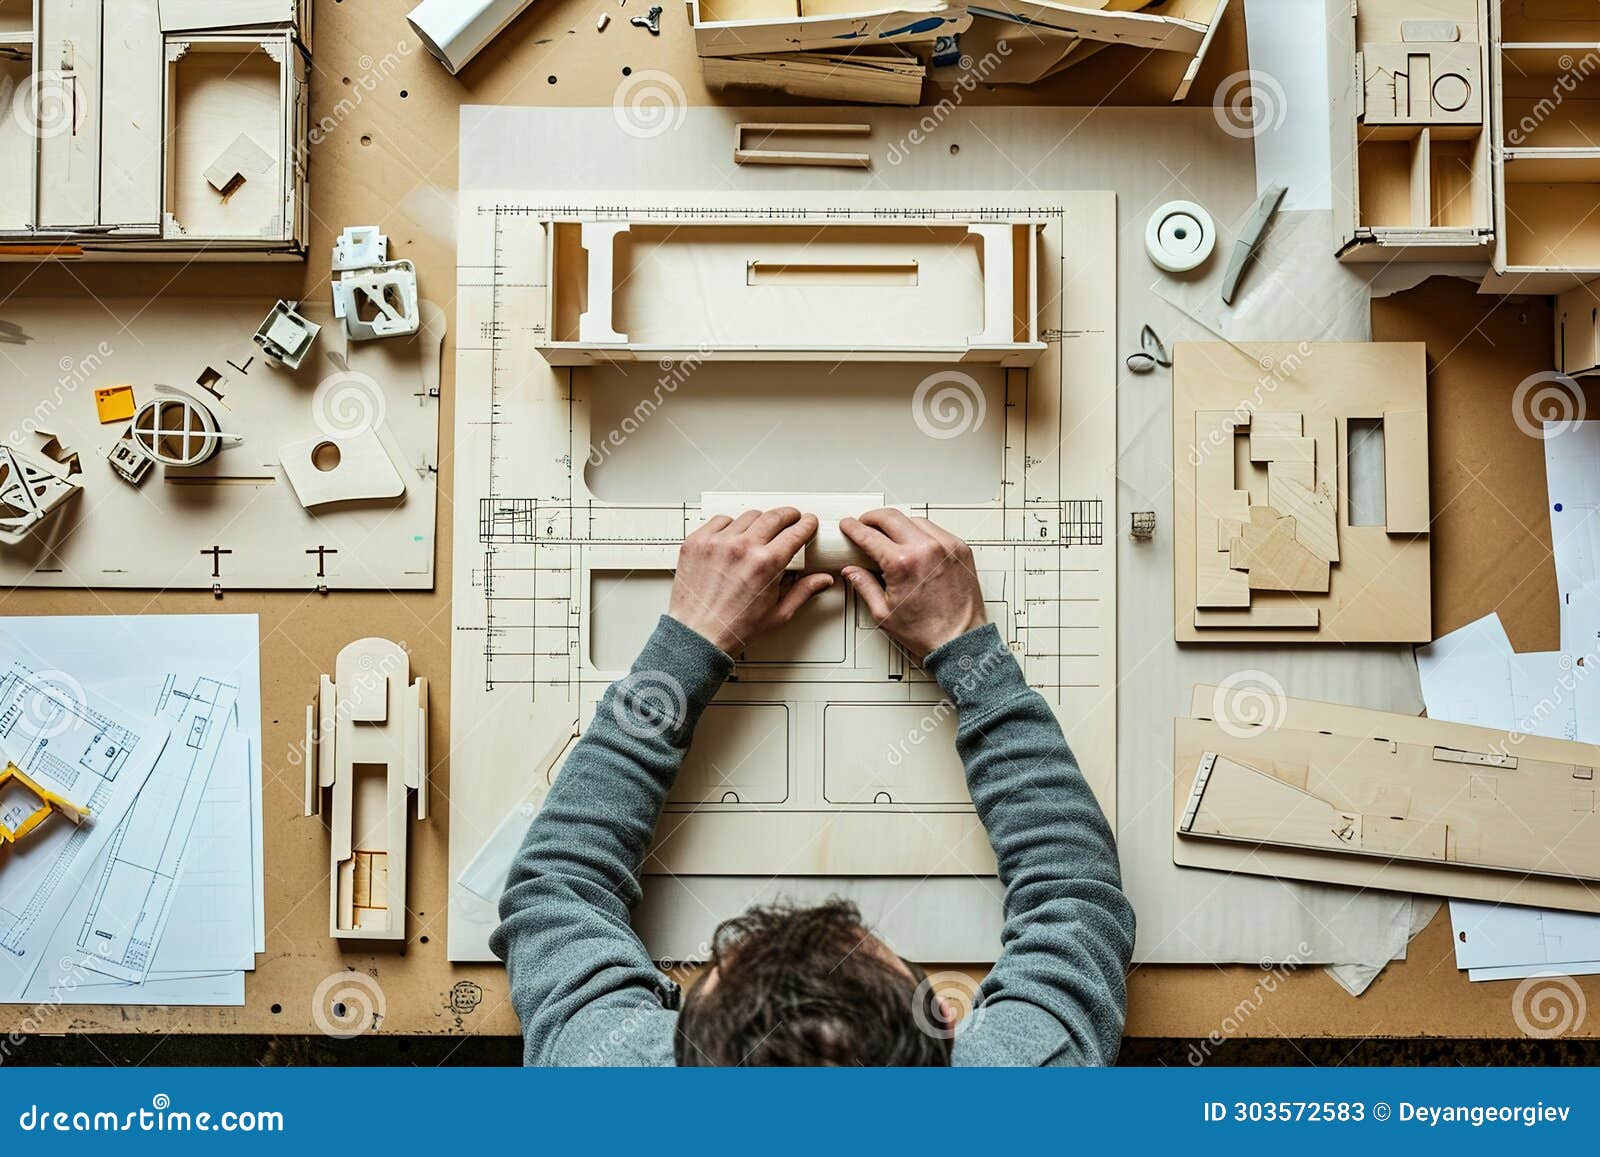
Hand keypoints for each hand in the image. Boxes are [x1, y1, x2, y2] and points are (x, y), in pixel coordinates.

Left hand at [669, 508, 833, 654]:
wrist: (698, 635)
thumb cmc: (734, 628)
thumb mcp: (778, 614)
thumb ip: (803, 591)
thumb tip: (822, 580)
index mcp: (766, 564)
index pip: (796, 531)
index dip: (807, 524)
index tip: (808, 523)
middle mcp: (742, 548)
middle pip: (774, 516)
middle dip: (788, 515)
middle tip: (791, 519)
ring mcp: (717, 542)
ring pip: (748, 516)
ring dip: (760, 521)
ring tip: (761, 532)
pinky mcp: (698, 541)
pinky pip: (721, 520)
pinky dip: (731, 525)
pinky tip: (734, 537)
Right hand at [838, 510, 986, 660]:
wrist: (959, 640)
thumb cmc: (927, 632)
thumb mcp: (883, 612)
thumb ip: (864, 585)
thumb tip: (852, 571)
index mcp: (903, 563)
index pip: (869, 535)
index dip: (853, 528)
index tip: (848, 525)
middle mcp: (926, 549)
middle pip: (890, 517)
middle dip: (872, 518)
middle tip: (865, 524)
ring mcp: (946, 546)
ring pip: (914, 519)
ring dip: (897, 523)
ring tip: (889, 535)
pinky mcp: (960, 549)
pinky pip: (935, 529)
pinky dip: (920, 531)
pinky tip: (913, 542)